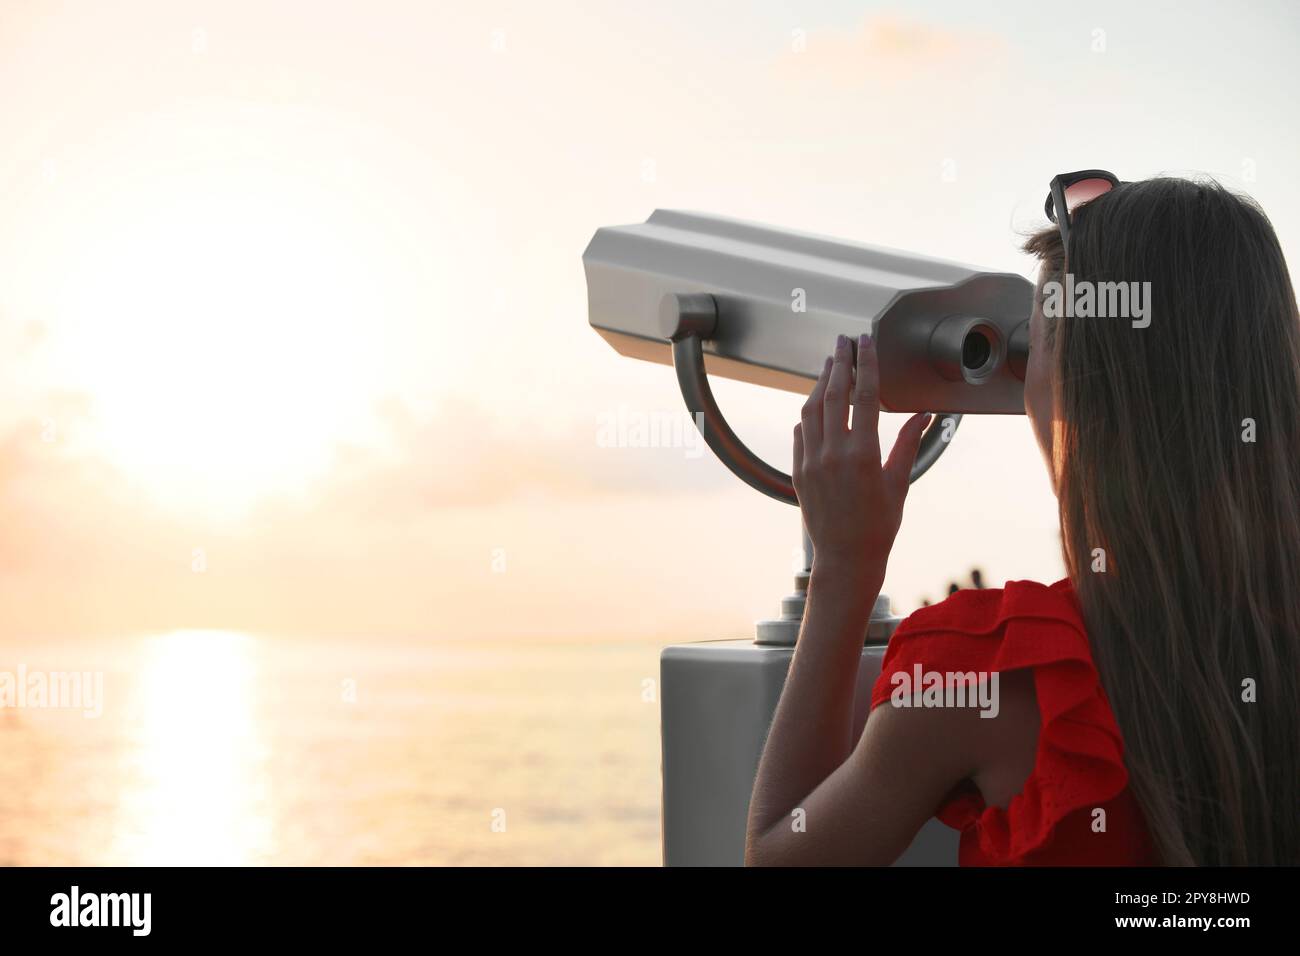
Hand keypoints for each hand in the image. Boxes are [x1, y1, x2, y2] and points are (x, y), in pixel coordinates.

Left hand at [794, 333, 929, 585]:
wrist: (846, 558)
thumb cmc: (879, 524)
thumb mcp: (899, 482)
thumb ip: (909, 443)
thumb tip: (926, 415)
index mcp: (863, 454)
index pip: (865, 396)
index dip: (866, 364)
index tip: (866, 342)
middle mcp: (833, 454)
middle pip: (832, 395)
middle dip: (839, 363)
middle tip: (843, 341)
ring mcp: (811, 462)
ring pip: (810, 411)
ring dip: (819, 384)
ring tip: (830, 366)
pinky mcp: (798, 472)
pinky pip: (800, 434)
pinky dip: (808, 414)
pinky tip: (815, 404)